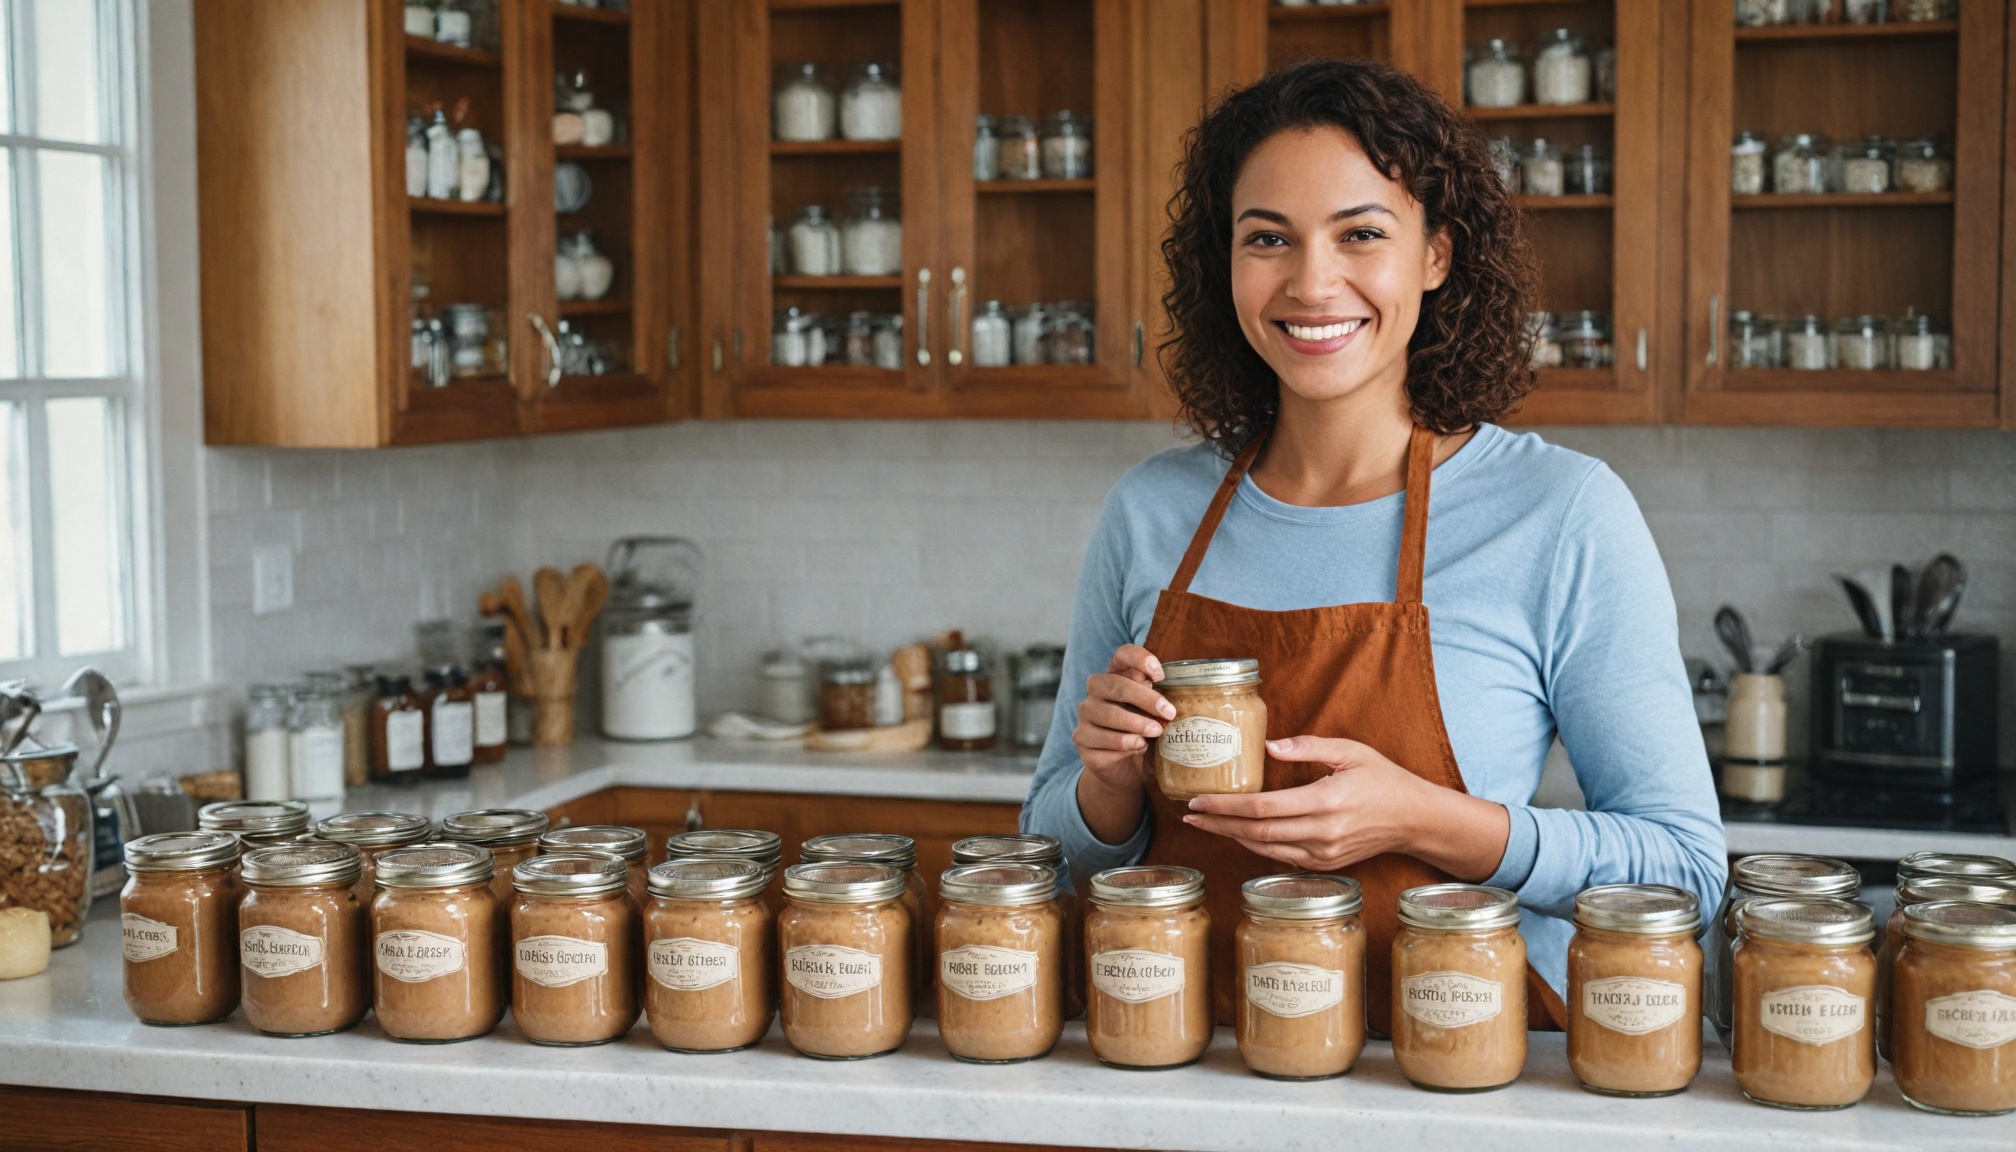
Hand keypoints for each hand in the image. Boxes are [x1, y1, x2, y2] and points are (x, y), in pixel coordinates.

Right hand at [1072, 645, 1175, 844]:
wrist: (1124, 768)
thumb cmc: (1143, 732)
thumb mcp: (1154, 714)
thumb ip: (1159, 699)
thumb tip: (1174, 697)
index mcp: (1116, 676)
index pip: (1122, 655)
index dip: (1140, 659)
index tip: (1161, 674)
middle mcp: (1096, 692)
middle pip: (1115, 684)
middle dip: (1145, 698)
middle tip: (1168, 712)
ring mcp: (1086, 715)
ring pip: (1107, 713)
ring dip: (1135, 722)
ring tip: (1156, 732)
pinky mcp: (1082, 739)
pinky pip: (1100, 738)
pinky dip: (1122, 742)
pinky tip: (1138, 746)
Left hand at [1180, 736, 1509, 879]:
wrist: (1416, 819)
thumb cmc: (1384, 779)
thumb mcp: (1350, 751)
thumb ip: (1308, 747)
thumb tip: (1268, 745)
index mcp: (1325, 801)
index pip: (1262, 808)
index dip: (1225, 807)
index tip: (1197, 801)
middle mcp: (1322, 833)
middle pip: (1257, 833)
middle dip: (1218, 825)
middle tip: (1188, 815)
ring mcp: (1324, 853)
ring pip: (1265, 849)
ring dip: (1232, 838)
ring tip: (1205, 825)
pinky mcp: (1326, 864)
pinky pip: (1282, 858)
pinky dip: (1256, 847)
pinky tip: (1238, 835)